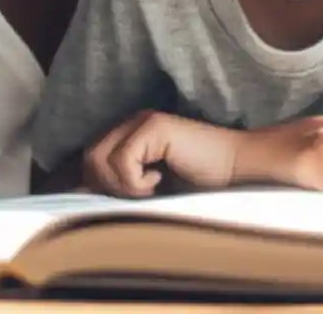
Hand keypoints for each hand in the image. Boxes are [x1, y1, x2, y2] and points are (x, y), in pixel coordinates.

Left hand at [83, 111, 242, 197]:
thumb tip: (84, 195)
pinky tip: (160, 180)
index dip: (99, 184)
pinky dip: (137, 181)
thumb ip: (121, 185)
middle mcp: (133, 122)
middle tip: (139, 196)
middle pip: (90, 157)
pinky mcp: (155, 126)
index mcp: (130, 133)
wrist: (237, 170)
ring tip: (151, 189)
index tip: (122, 202)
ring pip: (102, 159)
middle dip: (108, 186)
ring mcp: (143, 121)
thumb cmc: (199, 184)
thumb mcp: (150, 187)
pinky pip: (123, 160)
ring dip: (123, 185)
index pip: (91, 157)